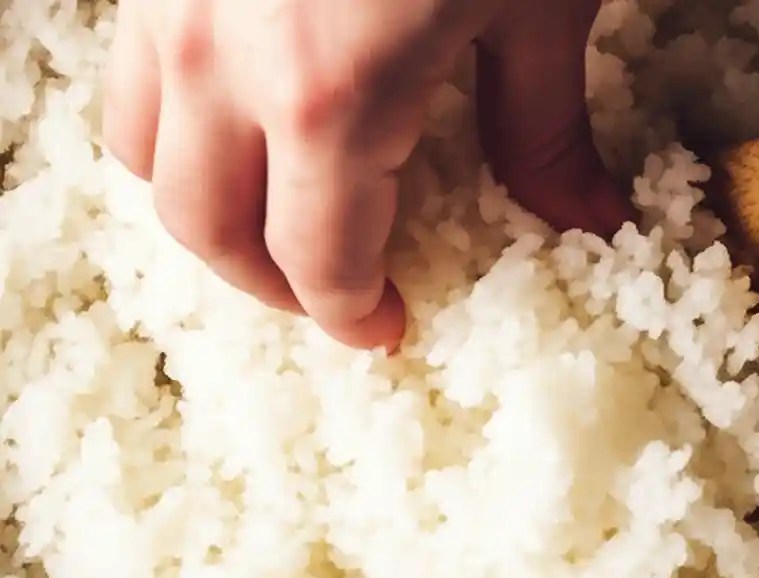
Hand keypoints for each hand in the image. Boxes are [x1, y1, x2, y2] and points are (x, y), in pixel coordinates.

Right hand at [104, 0, 631, 349]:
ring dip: (207, 207)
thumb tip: (587, 219)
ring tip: (278, 217)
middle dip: (267, 282)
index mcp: (328, 98)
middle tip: (331, 293)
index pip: (315, 256)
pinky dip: (178, 124)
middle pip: (203, 226)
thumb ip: (545, 130)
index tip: (382, 326)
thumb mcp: (536, 10)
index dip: (349, 311)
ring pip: (142, 152)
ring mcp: (175, 3)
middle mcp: (225, 61)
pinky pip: (134, 71)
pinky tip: (242, 121)